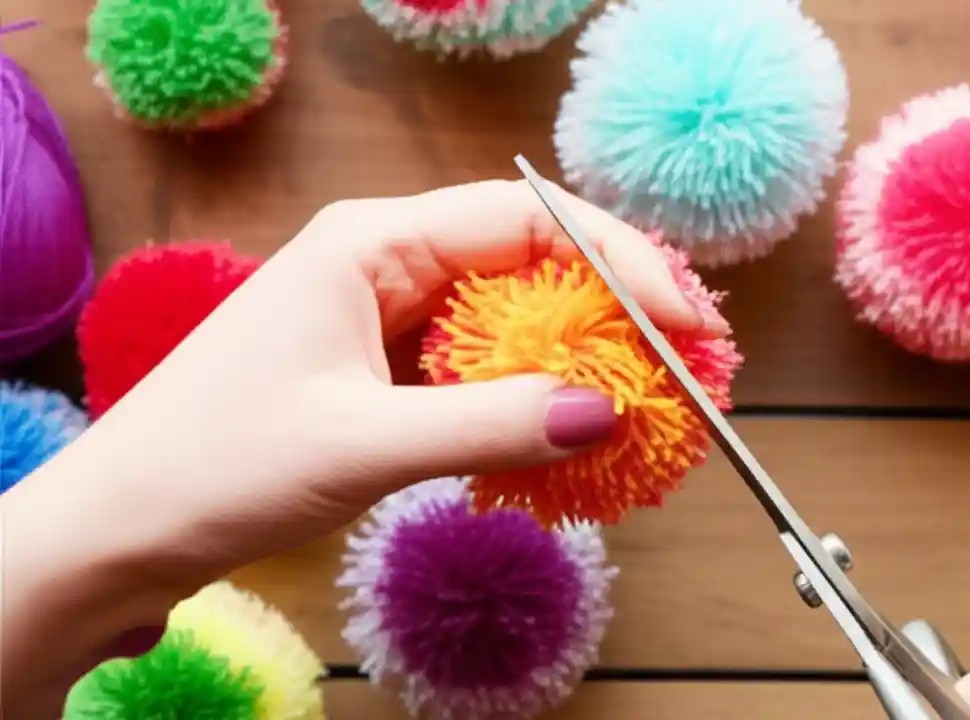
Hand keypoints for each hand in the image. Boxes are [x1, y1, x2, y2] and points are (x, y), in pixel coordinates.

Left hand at [0, 179, 724, 717]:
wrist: (120, 529)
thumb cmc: (220, 466)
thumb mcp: (367, 443)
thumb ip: (494, 424)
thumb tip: (609, 413)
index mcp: (373, 240)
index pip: (528, 219)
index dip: (619, 261)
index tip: (682, 320)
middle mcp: (384, 262)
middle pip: (527, 261)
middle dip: (609, 307)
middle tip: (682, 363)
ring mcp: (381, 317)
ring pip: (507, 318)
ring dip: (574, 356)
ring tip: (643, 400)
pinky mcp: (380, 371)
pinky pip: (477, 367)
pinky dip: (528, 397)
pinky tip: (566, 433)